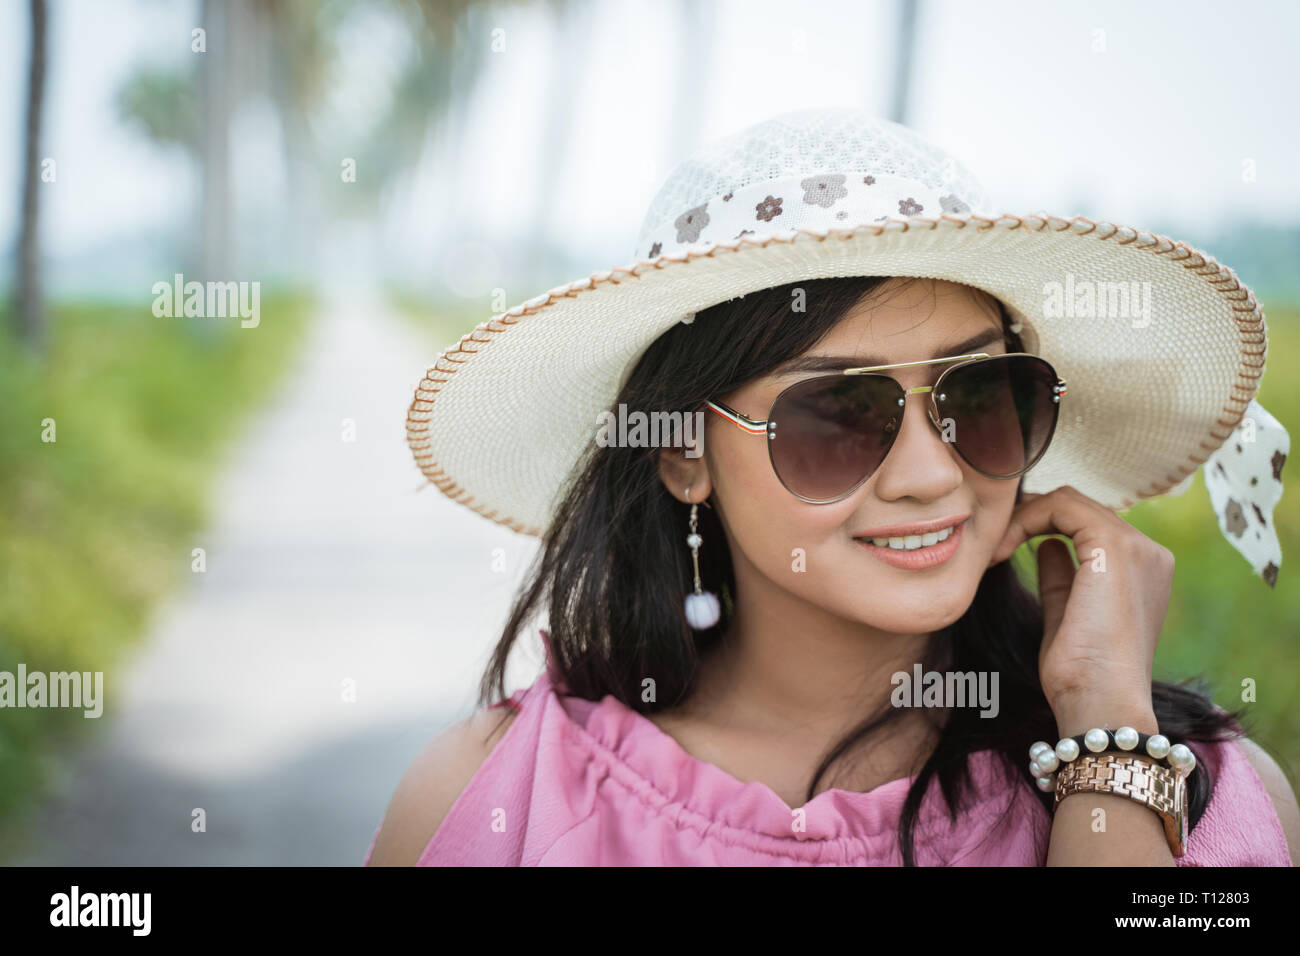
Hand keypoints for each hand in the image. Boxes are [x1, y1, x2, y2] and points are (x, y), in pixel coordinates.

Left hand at [990, 486, 1171, 736]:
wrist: (1101, 704)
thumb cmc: (1083, 674)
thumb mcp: (1067, 616)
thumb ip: (1062, 578)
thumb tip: (1049, 546)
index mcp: (1144, 570)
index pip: (1086, 525)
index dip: (1038, 527)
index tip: (1000, 553)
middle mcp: (1148, 553)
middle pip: (1078, 509)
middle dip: (1028, 519)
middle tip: (992, 546)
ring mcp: (1136, 548)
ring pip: (1069, 502)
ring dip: (1024, 518)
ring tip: (995, 549)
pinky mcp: (1114, 548)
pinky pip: (1063, 507)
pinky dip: (1026, 520)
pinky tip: (1003, 549)